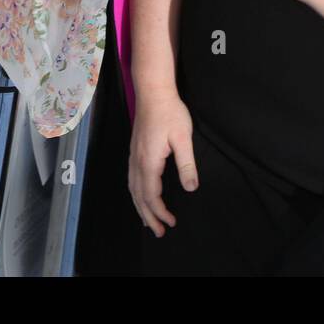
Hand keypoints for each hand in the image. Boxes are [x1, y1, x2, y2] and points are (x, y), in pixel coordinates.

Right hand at [128, 87, 196, 237]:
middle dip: (148, 216)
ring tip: (148, 221)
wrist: (153, 91)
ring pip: (132, 188)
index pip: (151, 195)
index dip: (160, 212)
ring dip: (140, 207)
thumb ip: (186, 165)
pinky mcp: (134, 150)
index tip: (171, 223)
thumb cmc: (170, 112)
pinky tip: (140, 195)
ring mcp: (133, 155)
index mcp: (149, 161)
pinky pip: (132, 179)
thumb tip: (191, 188)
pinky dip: (136, 194)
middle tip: (159, 233)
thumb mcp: (183, 138)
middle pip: (138, 196)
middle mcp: (137, 161)